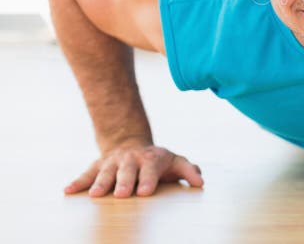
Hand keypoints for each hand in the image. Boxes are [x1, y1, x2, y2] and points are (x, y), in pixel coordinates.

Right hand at [64, 141, 203, 197]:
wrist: (131, 144)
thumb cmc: (158, 161)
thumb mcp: (175, 162)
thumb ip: (188, 171)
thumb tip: (200, 183)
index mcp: (151, 159)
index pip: (151, 168)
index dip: (148, 180)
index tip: (144, 192)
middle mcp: (131, 159)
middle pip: (127, 171)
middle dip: (124, 182)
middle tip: (120, 194)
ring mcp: (113, 162)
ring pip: (106, 172)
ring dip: (100, 183)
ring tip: (93, 195)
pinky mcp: (98, 165)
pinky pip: (86, 173)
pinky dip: (77, 182)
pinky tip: (67, 191)